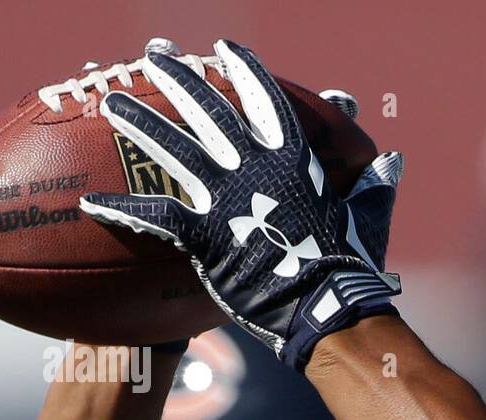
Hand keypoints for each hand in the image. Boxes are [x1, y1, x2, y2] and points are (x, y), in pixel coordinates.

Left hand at [80, 39, 401, 370]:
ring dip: (142, 122)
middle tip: (153, 56)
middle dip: (179, 78)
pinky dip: (124, 211)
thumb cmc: (352, 265)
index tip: (223, 48)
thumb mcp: (369, 217)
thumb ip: (375, 185)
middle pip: (208, 110)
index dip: (243, 71)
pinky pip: (156, 218)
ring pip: (174, 148)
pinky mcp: (206, 234)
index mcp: (294, 157)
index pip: (264, 99)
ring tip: (111, 101)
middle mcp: (255, 166)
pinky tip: (92, 203)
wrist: (328, 305)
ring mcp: (227, 197)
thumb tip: (393, 161)